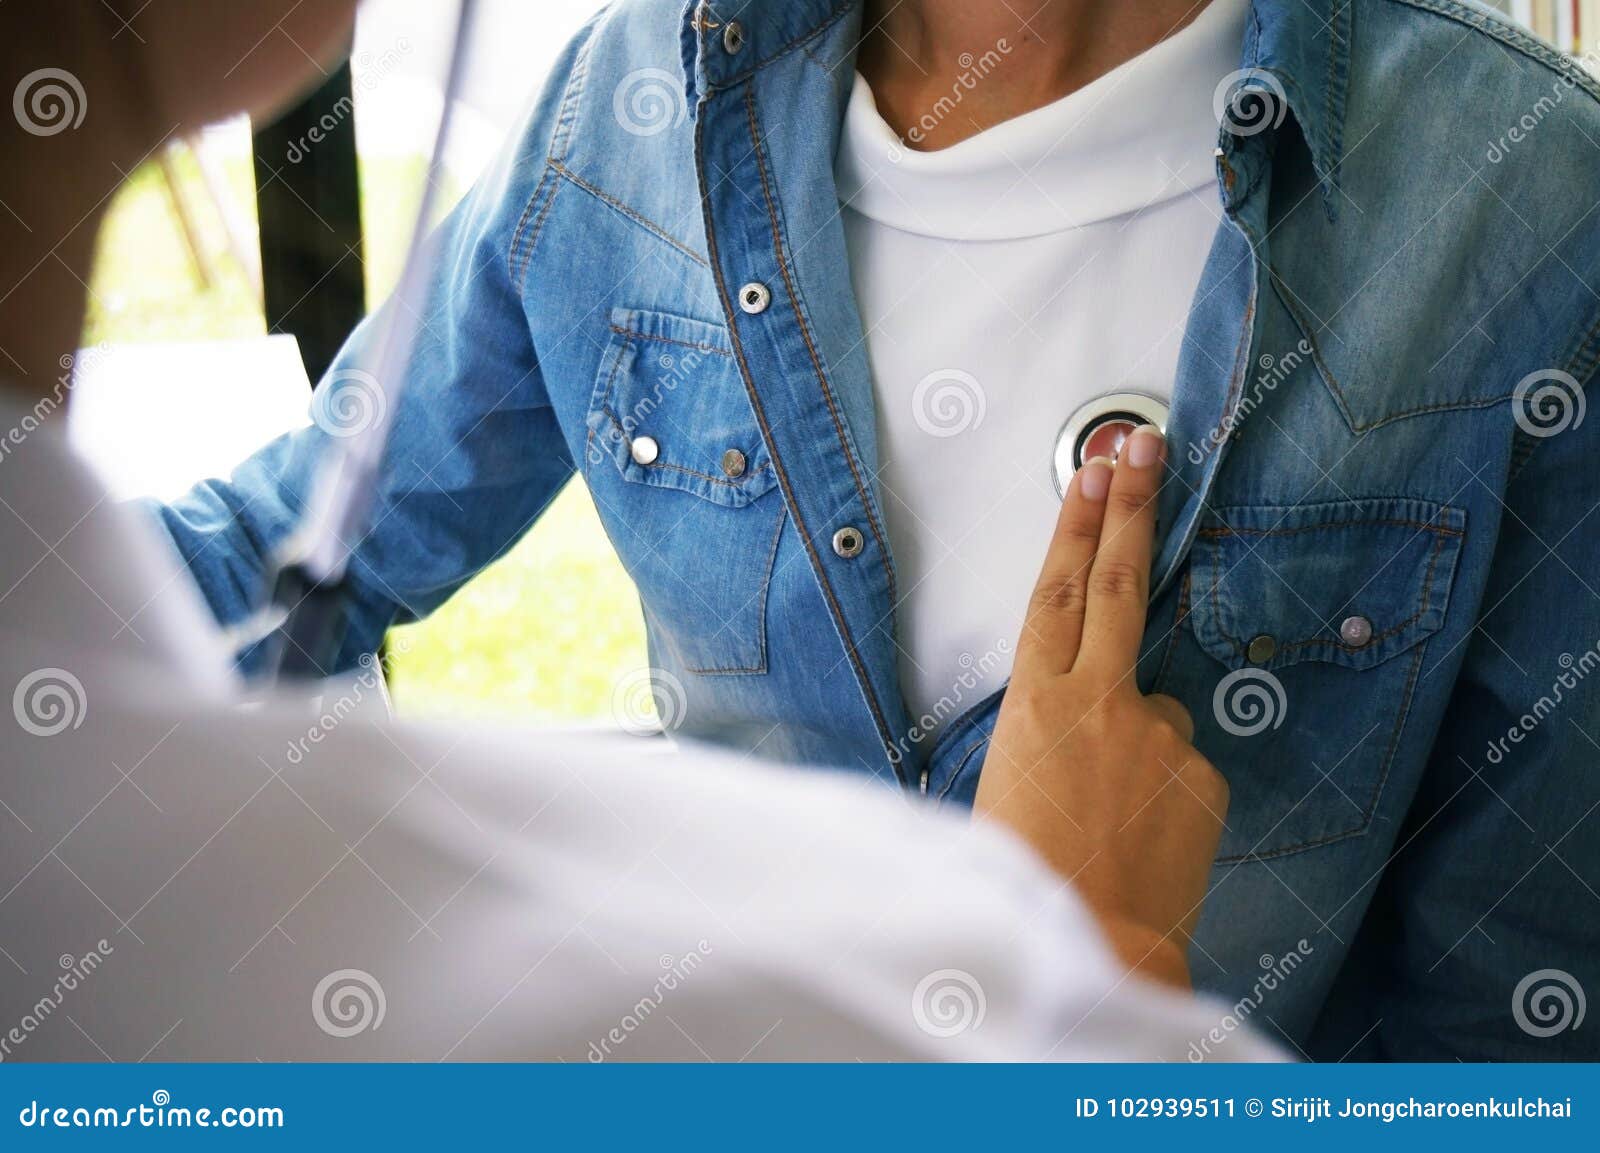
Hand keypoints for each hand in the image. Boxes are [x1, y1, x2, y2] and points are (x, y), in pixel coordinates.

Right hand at [974, 428, 1227, 988]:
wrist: (1091, 944)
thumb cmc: (1026, 873)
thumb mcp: (1005, 779)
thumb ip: (1050, 722)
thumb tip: (1083, 708)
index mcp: (1035, 702)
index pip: (1058, 588)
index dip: (1077, 522)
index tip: (1093, 469)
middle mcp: (1099, 702)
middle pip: (1120, 581)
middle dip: (1132, 506)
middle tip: (1144, 444)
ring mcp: (1157, 733)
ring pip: (1149, 698)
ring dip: (1130, 730)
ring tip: (1103, 804)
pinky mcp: (1202, 771)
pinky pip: (1178, 757)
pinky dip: (1159, 781)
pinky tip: (1136, 829)